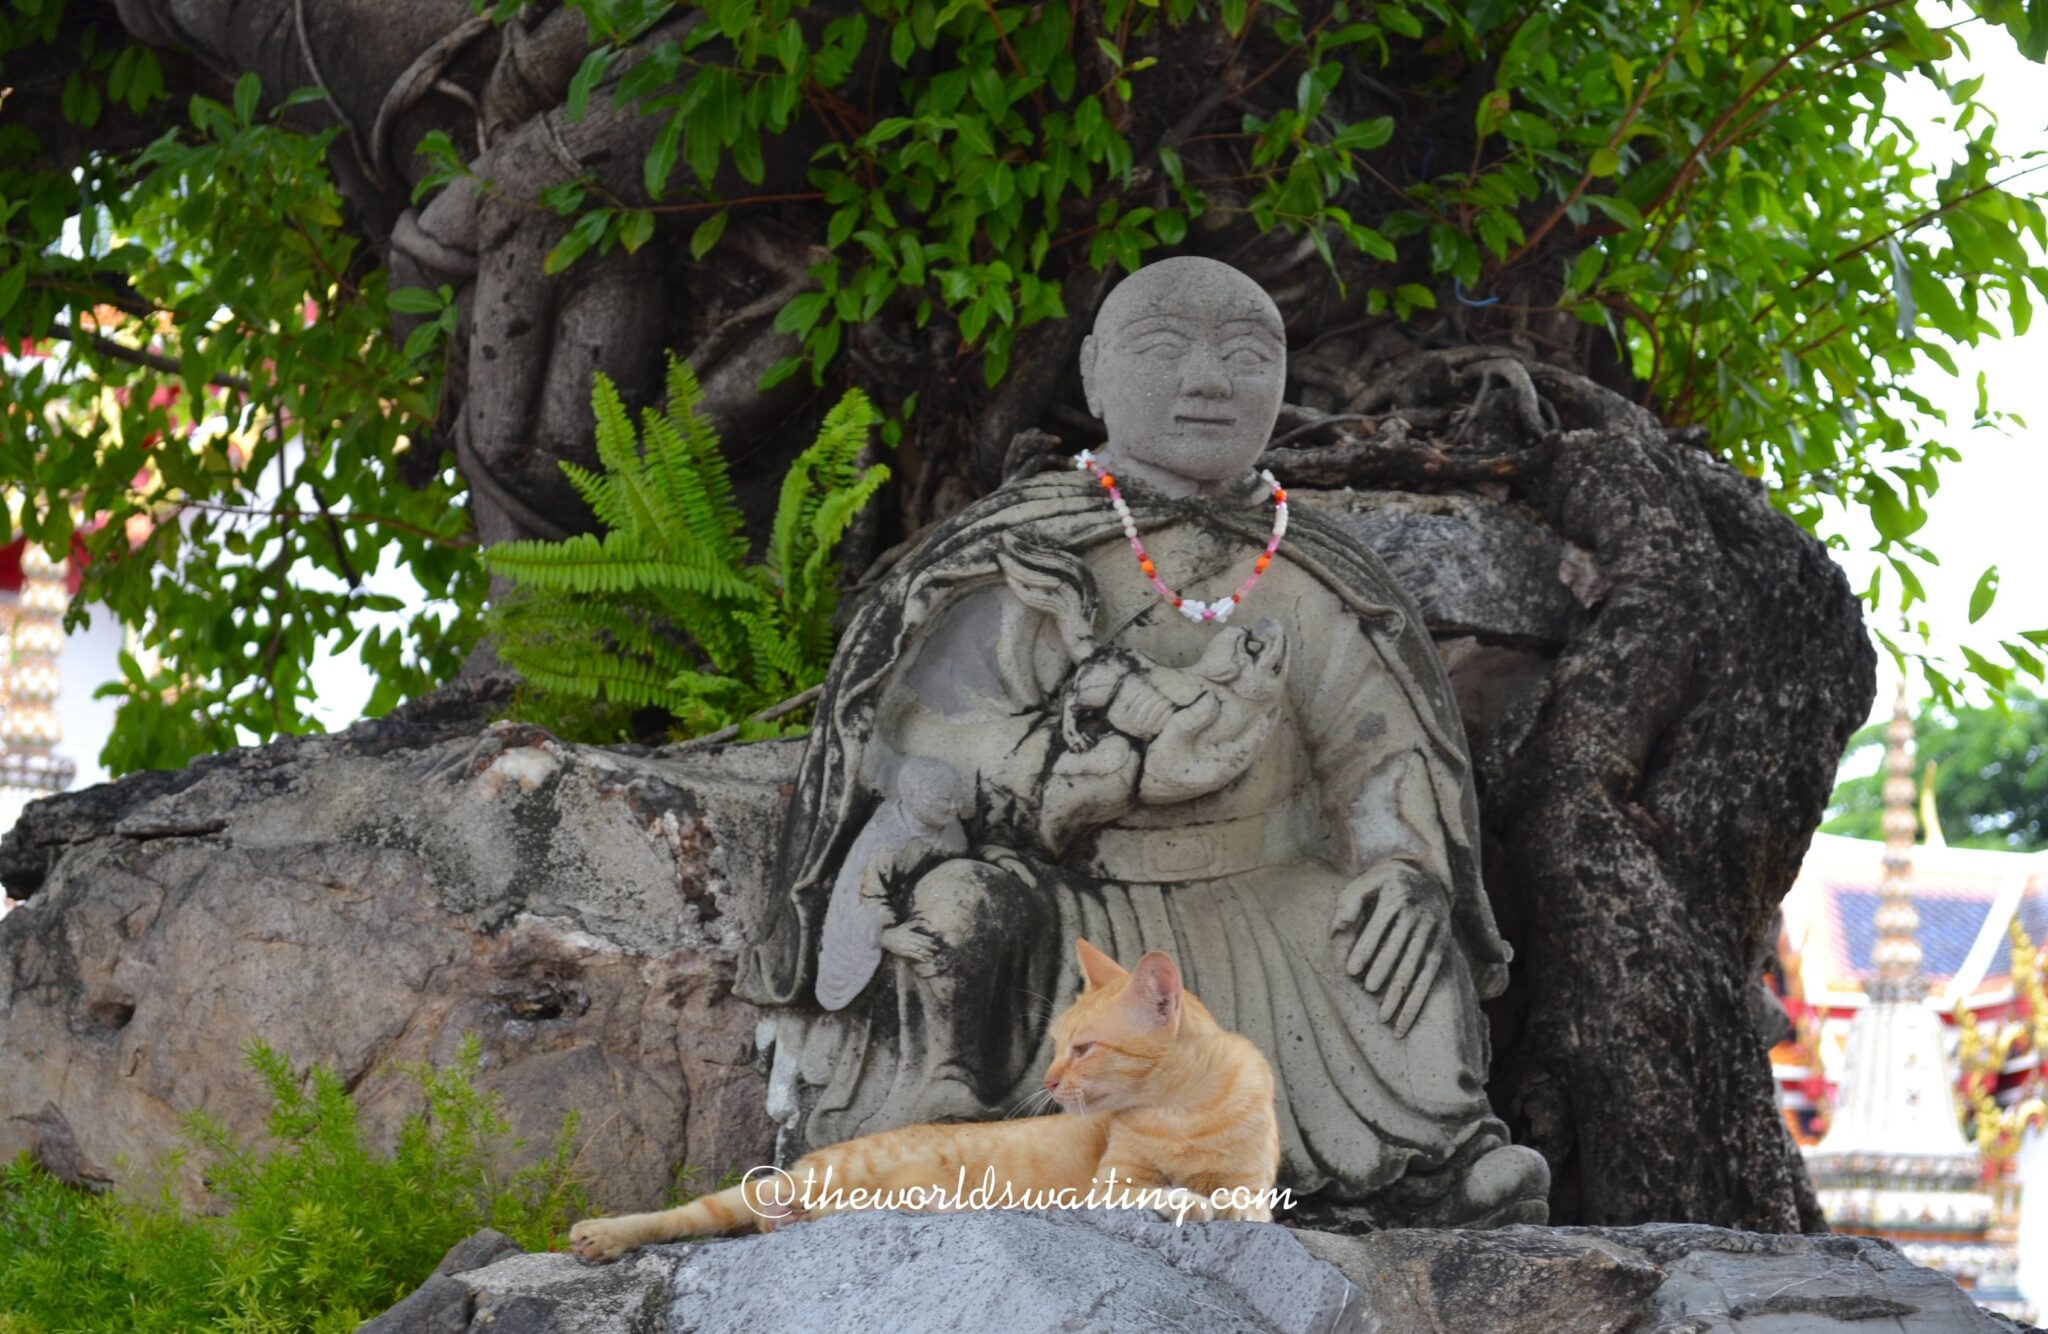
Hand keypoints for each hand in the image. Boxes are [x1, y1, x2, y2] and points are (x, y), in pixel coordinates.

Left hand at [1332, 861, 1449, 1036]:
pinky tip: (1403, 1023)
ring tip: (1384, 1018)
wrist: (1430, 876)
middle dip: (1384, 971)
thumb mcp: (1368, 879)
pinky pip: (1428, 979)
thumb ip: (1349, 899)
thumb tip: (1339, 926)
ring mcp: (1432, 932)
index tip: (1351, 970)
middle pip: (1399, 949)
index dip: (1366, 948)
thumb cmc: (1387, 882)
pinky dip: (1416, 1002)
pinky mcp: (1440, 948)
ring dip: (1400, 994)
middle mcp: (1417, 914)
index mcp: (1396, 897)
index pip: (1379, 926)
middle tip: (1368, 989)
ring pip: (1414, 969)